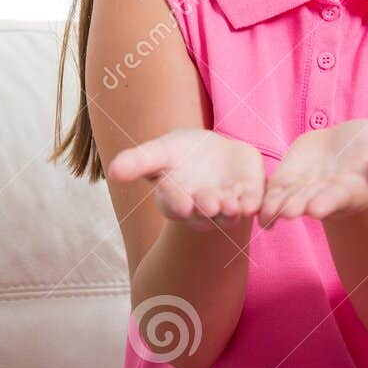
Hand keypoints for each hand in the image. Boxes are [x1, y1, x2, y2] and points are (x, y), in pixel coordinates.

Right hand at [107, 128, 265, 231]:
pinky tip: (254, 200)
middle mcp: (202, 211)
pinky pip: (253, 205)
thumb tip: (112, 170)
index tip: (182, 204)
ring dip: (232, 211)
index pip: (175, 205)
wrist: (215, 153)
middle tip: (210, 203)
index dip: (178, 204)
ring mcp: (227, 207)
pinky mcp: (250, 198)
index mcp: (176, 202)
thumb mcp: (158, 153)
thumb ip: (137, 162)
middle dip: (207, 208)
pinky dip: (254, 204)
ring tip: (233, 204)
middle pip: (204, 213)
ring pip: (230, 215)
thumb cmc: (180, 154)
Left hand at [258, 119, 367, 226]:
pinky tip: (253, 208)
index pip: (340, 197)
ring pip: (289, 202)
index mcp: (353, 189)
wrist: (349, 147)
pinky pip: (274, 193)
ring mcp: (306, 190)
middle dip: (300, 206)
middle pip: (312, 202)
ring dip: (278, 208)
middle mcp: (327, 195)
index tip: (318, 208)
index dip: (329, 202)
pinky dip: (265, 201)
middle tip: (289, 212)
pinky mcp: (288, 182)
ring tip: (267, 214)